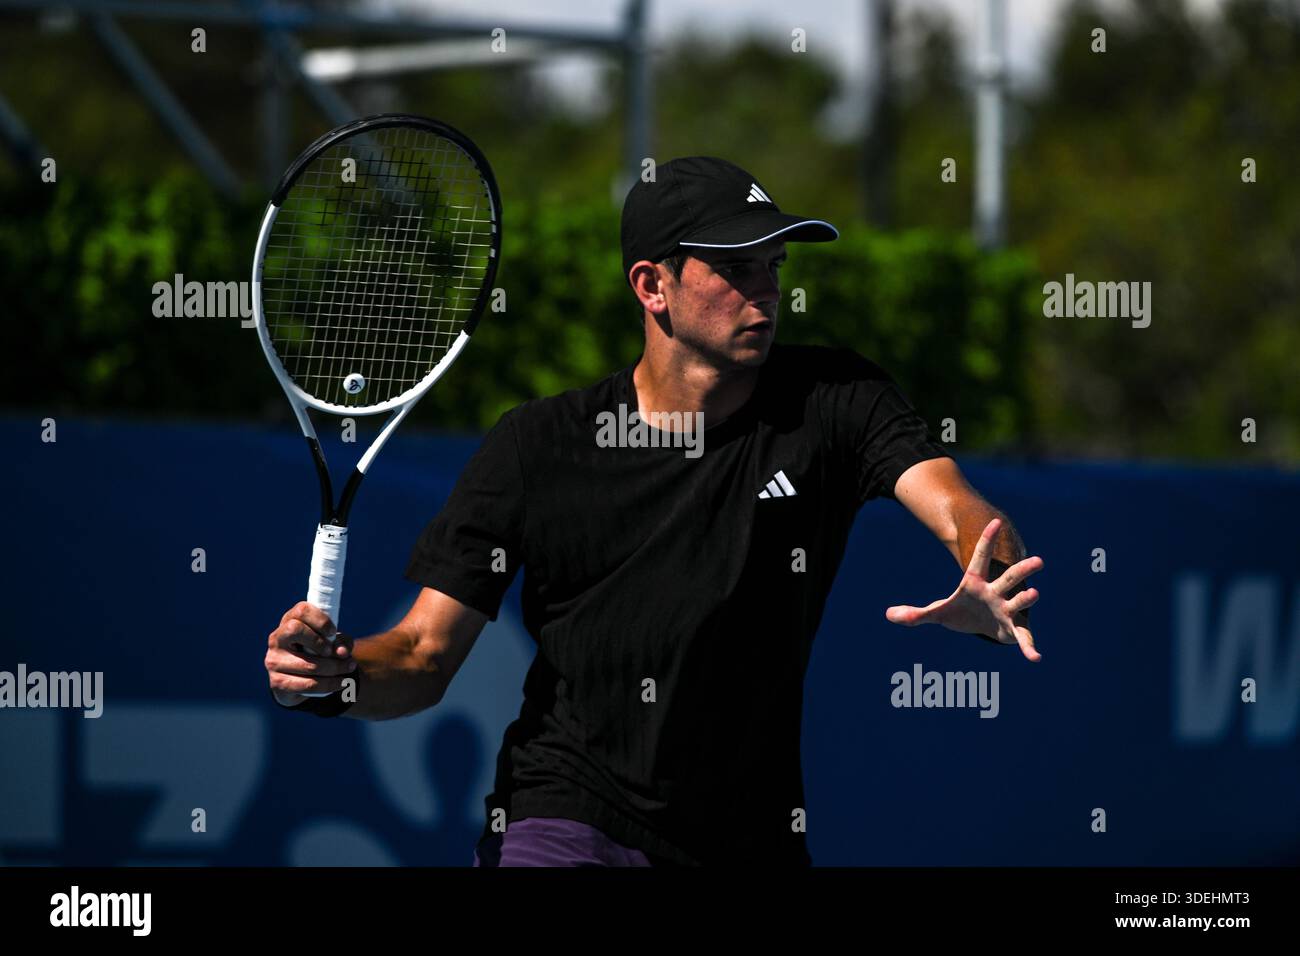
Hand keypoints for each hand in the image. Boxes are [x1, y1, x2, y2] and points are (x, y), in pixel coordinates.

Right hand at [265, 601, 356, 704]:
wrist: (303, 680)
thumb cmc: (320, 652)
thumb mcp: (334, 642)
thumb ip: (341, 643)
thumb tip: (342, 653)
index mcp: (290, 621)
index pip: (301, 610)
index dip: (320, 620)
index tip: (332, 632)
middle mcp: (277, 638)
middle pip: (295, 629)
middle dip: (320, 642)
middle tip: (335, 652)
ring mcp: (274, 661)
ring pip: (308, 664)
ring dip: (335, 668)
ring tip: (349, 668)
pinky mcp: (278, 682)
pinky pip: (308, 685)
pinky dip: (330, 685)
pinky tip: (342, 683)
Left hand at [885, 517, 1042, 660]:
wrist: (979, 627)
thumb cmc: (961, 611)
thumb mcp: (937, 612)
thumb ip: (915, 614)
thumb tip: (888, 615)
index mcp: (976, 582)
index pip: (981, 558)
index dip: (987, 540)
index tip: (996, 522)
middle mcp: (995, 592)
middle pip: (1010, 577)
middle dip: (1023, 570)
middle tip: (1039, 561)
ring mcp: (1006, 609)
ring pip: (1019, 601)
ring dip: (1027, 598)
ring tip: (1034, 593)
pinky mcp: (1012, 628)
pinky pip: (1022, 637)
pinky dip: (1028, 647)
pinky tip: (1035, 657)